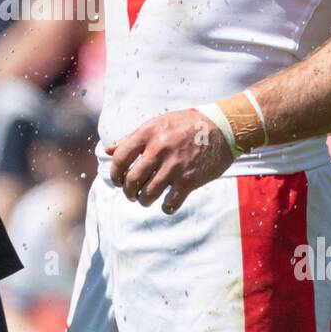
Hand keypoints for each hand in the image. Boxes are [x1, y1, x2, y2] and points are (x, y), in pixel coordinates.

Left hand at [106, 108, 235, 214]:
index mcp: (147, 134)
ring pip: (148, 194)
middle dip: (128, 191)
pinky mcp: (189, 180)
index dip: (115, 174)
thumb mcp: (157, 124)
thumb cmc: (186, 125)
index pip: (120, 158)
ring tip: (145, 199)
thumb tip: (108, 150)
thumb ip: (132, 138)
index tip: (117, 181)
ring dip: (143, 201)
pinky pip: (170, 202)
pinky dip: (166, 207)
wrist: (222, 127)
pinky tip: (166, 204)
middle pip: (132, 180)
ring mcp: (174, 166)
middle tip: (131, 194)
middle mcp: (158, 150)